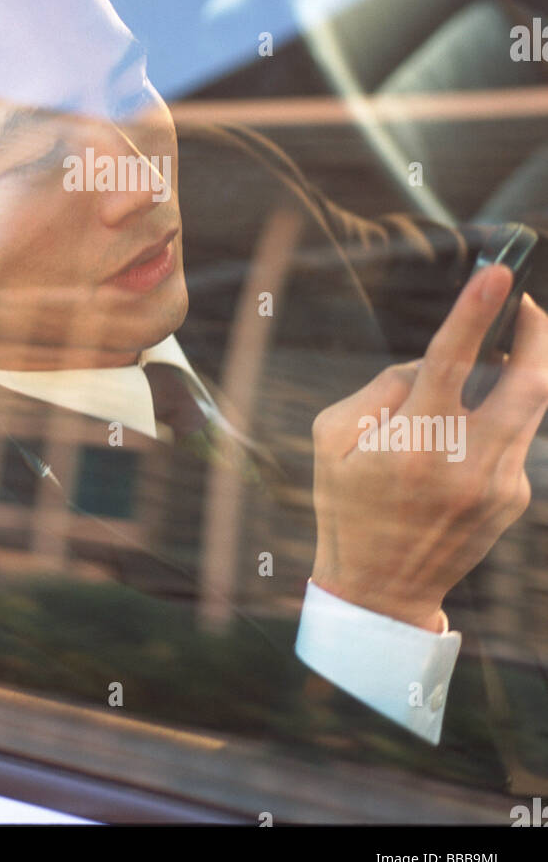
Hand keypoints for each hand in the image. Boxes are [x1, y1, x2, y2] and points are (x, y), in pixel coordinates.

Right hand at [310, 264, 547, 631]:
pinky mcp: (513, 498)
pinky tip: (469, 428)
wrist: (380, 588)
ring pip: (532, 406)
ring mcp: (498, 483)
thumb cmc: (347, 503)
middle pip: (530, 382)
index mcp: (413, 443)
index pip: (452, 361)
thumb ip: (382, 388)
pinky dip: (500, 416)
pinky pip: (516, 437)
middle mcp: (465, 462)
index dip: (476, 311)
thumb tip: (433, 362)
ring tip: (501, 352)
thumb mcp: (333, 437)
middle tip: (526, 305)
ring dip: (524, 369)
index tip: (499, 273)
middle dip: (538, 333)